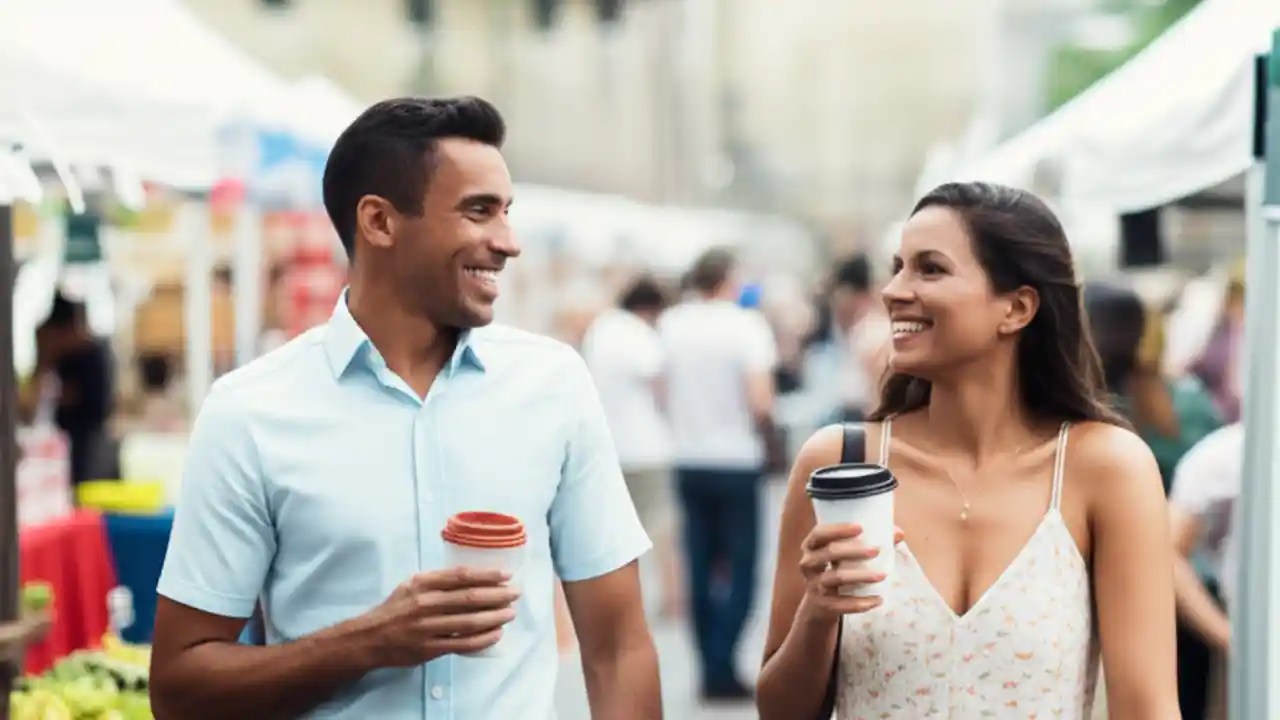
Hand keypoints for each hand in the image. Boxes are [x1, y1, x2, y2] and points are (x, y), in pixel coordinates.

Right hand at [362, 566, 520, 666]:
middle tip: (515, 594)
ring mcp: (428, 627)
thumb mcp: (411, 585)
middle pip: (469, 598)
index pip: (461, 576)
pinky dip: (483, 639)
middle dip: (497, 595)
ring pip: (469, 621)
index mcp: (422, 584)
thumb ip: (438, 580)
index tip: (506, 574)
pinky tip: (496, 634)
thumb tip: (472, 575)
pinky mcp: (429, 648)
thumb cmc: (395, 608)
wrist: (370, 638)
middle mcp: (425, 604)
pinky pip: (462, 644)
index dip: (487, 575)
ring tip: (510, 613)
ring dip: (494, 617)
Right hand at [797, 523, 902, 622]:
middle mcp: (808, 564)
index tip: (860, 527)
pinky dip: (861, 603)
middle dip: (854, 551)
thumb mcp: (845, 554)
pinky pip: (842, 604)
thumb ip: (869, 541)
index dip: (838, 529)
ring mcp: (814, 585)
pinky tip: (878, 600)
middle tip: (876, 550)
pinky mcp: (823, 605)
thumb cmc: (837, 569)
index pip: (819, 533)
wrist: (820, 605)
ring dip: (861, 576)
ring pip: (837, 578)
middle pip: (829, 553)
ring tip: (883, 575)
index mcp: (811, 546)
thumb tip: (898, 533)